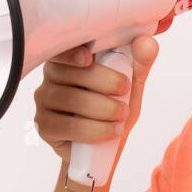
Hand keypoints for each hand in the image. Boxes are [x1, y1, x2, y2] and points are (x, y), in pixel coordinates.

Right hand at [32, 36, 158, 165]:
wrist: (105, 149)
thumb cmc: (114, 109)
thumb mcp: (132, 86)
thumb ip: (140, 63)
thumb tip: (147, 41)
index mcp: (70, 59)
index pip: (63, 49)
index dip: (71, 53)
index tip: (89, 58)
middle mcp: (51, 77)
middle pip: (72, 74)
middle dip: (106, 83)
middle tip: (125, 93)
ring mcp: (44, 102)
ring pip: (72, 100)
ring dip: (105, 109)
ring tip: (122, 116)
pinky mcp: (44, 126)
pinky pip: (68, 126)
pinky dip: (96, 129)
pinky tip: (111, 131)